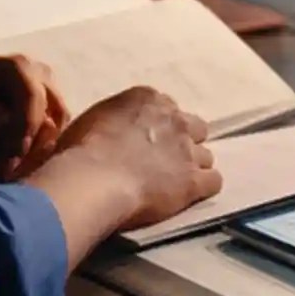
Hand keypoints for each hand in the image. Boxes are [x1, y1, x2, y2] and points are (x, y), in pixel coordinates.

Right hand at [50, 86, 221, 229]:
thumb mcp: (91, 121)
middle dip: (183, 141)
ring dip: (193, 167)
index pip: (165, 107)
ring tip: (175, 183)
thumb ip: (110, 121)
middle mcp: (174, 119)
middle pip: (194, 127)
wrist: (93, 179)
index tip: (146, 140)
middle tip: (165, 160)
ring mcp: (187, 150)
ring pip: (205, 155)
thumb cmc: (81, 149)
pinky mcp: (194, 180)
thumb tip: (106, 133)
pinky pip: (214, 182)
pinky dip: (204, 189)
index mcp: (147, 99)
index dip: (158, 126)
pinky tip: (190, 197)